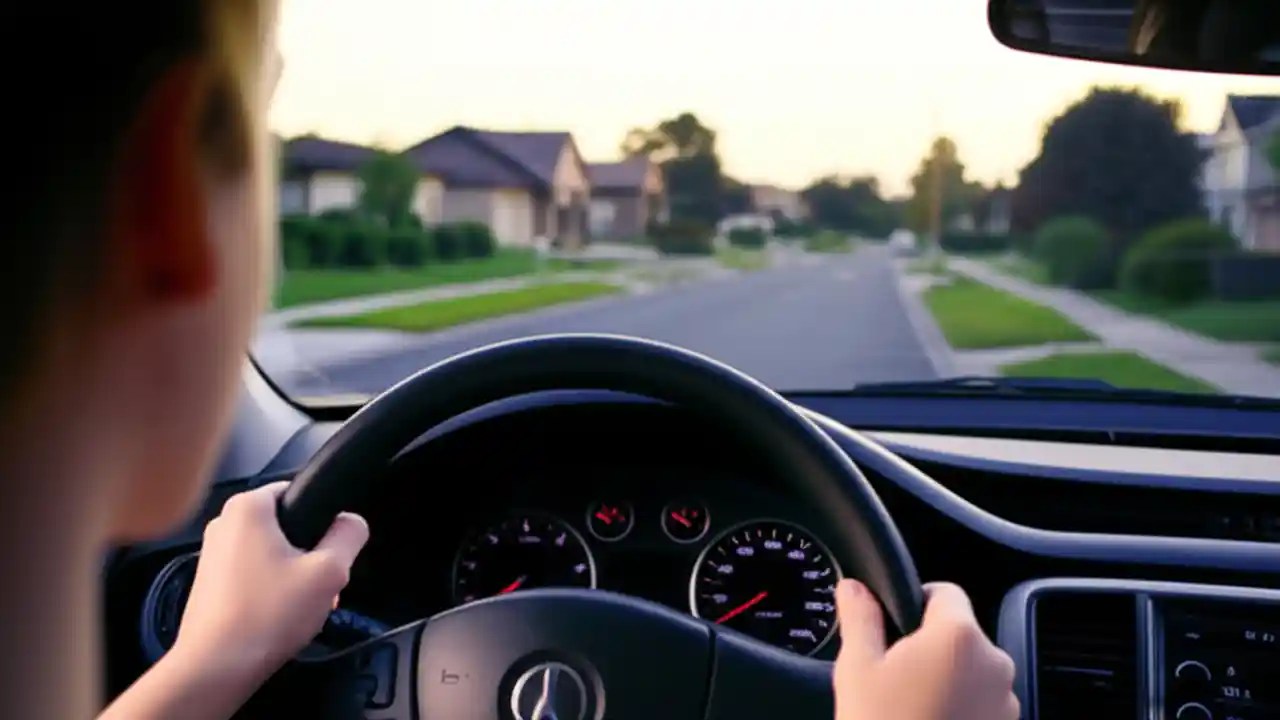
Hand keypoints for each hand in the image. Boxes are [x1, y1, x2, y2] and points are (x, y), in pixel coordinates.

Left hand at [172, 482, 368, 682]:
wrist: (215, 668)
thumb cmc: (269, 614)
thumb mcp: (328, 572)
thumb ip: (349, 536)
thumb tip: (353, 521)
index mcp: (248, 506)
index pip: (300, 490)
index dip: (324, 519)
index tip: (331, 551)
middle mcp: (224, 522)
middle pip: (286, 525)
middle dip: (310, 553)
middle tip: (321, 584)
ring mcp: (212, 553)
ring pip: (272, 553)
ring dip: (294, 574)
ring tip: (301, 606)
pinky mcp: (209, 582)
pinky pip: (253, 574)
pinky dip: (271, 589)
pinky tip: (279, 616)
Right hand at [833, 580, 1018, 719]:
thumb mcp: (858, 669)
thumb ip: (860, 617)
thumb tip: (855, 587)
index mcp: (957, 636)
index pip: (945, 592)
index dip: (916, 602)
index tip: (895, 627)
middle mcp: (994, 663)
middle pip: (959, 634)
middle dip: (929, 647)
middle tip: (894, 676)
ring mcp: (1006, 702)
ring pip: (972, 671)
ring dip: (947, 680)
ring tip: (911, 708)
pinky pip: (981, 704)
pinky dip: (960, 708)